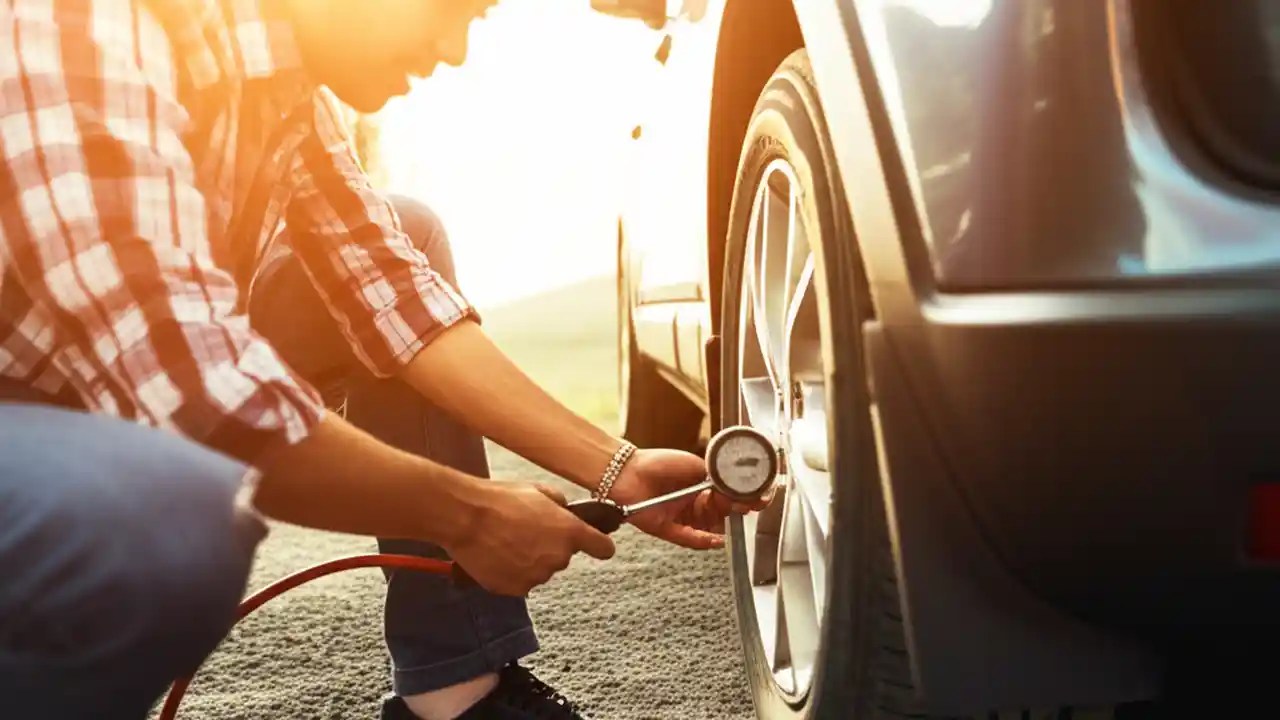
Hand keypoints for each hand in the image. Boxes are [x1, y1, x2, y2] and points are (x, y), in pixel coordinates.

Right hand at [442, 482, 615, 595]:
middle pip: (563, 557)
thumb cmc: (501, 499)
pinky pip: (520, 582)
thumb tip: (565, 512)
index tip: (597, 545)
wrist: (464, 517)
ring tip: (506, 541)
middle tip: (526, 530)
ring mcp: (536, 577)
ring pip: (540, 570)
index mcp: (570, 532)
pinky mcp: (514, 589)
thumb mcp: (539, 490)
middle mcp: (558, 558)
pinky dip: (512, 572)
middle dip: (550, 546)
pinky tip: (497, 555)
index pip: (603, 548)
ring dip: (530, 560)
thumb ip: (560, 505)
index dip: (600, 545)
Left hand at [607, 447, 766, 549]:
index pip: (727, 494)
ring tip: (735, 513)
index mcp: (700, 485)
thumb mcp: (693, 465)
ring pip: (708, 525)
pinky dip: (703, 540)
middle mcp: (692, 502)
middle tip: (750, 503)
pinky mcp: (667, 529)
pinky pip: (689, 539)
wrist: (625, 471)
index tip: (759, 495)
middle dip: (736, 507)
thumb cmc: (657, 463)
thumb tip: (736, 483)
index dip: (743, 496)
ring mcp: (681, 517)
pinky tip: (717, 540)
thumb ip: (715, 475)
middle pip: (721, 511)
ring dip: (722, 520)